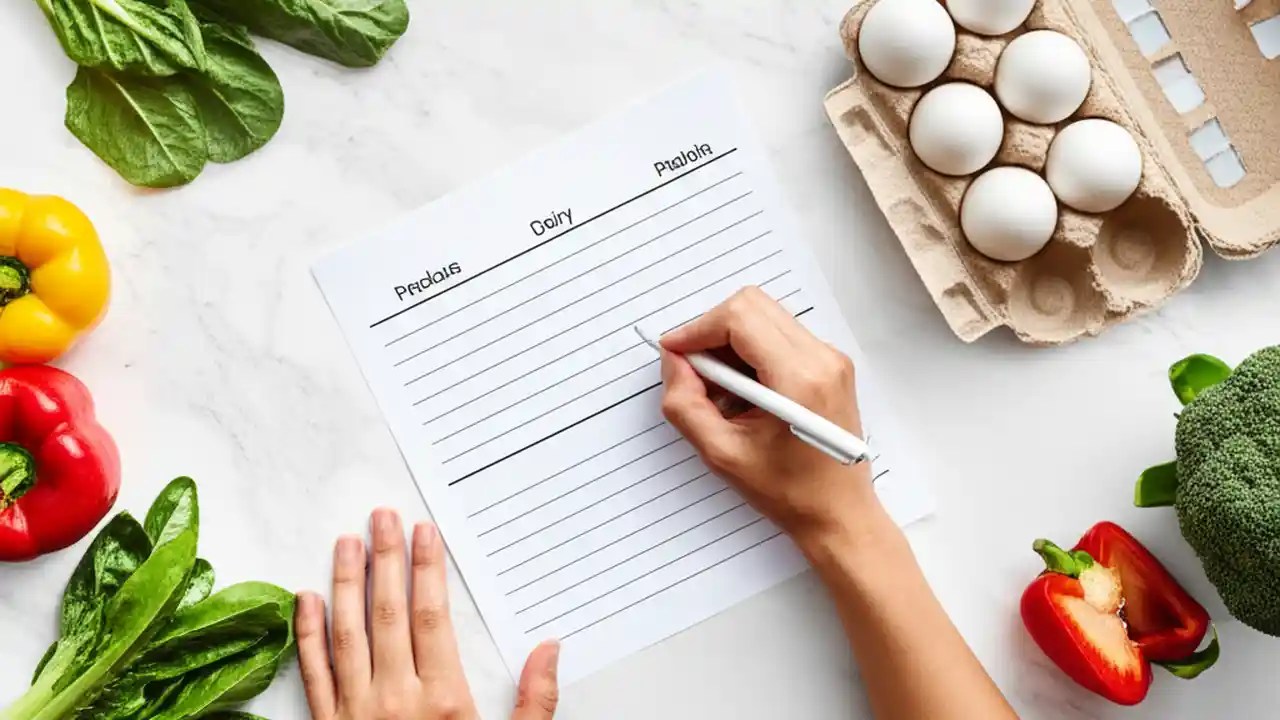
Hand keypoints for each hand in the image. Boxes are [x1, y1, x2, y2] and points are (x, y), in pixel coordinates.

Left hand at [296, 508, 559, 719]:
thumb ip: (534, 704)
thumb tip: (550, 651)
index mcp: (442, 701)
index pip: (430, 616)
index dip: (426, 569)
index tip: (423, 532)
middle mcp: (394, 700)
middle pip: (386, 613)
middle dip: (385, 560)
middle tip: (380, 516)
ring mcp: (355, 713)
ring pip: (346, 633)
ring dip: (344, 583)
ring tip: (345, 543)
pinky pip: (313, 673)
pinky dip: (306, 634)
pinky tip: (305, 600)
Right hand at [658, 287, 879, 547]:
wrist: (839, 513)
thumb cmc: (791, 492)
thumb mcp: (722, 454)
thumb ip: (685, 404)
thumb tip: (673, 363)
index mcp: (799, 380)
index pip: (739, 318)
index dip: (697, 329)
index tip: (675, 353)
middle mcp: (822, 359)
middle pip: (752, 306)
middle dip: (713, 331)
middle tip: (696, 371)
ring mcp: (831, 359)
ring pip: (765, 316)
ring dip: (731, 343)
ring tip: (722, 390)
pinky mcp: (830, 364)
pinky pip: (780, 335)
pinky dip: (751, 352)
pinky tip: (745, 393)